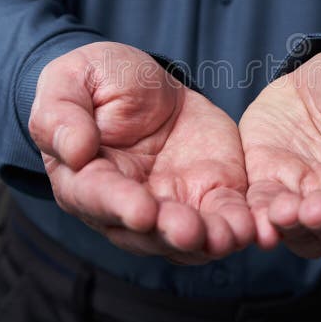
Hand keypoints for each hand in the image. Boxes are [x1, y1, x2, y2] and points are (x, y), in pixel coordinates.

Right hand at [28, 42, 253, 263]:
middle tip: (192, 231)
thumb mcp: (72, 81)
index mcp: (84, 179)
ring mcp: (171, 204)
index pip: (99, 198)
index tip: (141, 211)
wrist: (145, 81)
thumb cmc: (97, 81)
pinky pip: (225, 216)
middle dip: (171, 232)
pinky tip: (257, 226)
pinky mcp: (209, 194)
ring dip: (210, 240)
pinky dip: (241, 225)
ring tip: (231, 235)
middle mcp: (126, 206)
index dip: (119, 206)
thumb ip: (62, 115)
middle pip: (147, 231)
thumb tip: (73, 150)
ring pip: (188, 236)